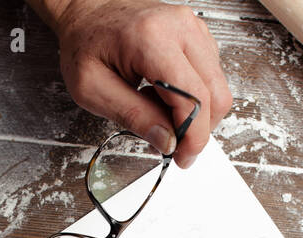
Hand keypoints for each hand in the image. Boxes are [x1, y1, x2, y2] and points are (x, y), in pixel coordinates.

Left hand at [45, 0, 232, 167]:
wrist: (87, 11)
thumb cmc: (85, 45)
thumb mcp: (92, 89)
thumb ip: (133, 116)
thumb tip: (168, 142)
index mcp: (151, 39)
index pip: (193, 97)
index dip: (193, 136)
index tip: (183, 157)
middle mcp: (179, 28)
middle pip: (215, 94)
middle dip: (198, 129)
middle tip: (174, 144)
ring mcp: (192, 27)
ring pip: (217, 86)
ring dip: (195, 112)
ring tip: (158, 107)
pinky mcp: (197, 33)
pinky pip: (210, 75)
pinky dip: (194, 95)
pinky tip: (165, 92)